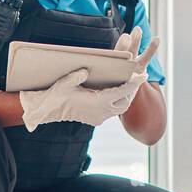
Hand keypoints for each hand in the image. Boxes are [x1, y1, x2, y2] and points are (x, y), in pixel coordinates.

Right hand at [18, 28, 158, 131]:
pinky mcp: (96, 120)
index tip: (144, 75)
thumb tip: (85, 70)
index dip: (135, 83)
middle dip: (132, 91)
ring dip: (125, 98)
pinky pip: (111, 112)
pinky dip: (116, 103)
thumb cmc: (56, 95)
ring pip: (120, 109)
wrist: (47, 110)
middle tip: (137, 78)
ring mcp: (100, 118)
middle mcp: (102, 112)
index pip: (123, 91)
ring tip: (129, 85)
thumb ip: (76, 77)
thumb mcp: (65, 83)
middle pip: (126, 102)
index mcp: (99, 102)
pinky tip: (115, 93)